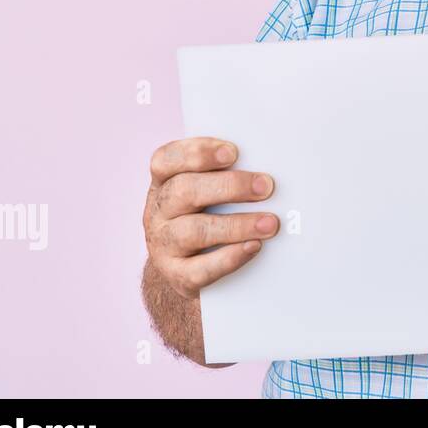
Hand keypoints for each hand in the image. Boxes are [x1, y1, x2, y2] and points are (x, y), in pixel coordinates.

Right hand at [142, 137, 278, 299]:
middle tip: (266, 186)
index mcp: (164, 181)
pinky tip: (253, 247)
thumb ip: (227, 174)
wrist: (186, 265)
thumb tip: (270, 167)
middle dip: (230, 186)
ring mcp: (163, 244)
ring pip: (193, 231)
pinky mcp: (176, 275)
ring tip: (270, 223)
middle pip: (185, 191)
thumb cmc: (206, 214)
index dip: (197, 153)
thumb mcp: (207, 190)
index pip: (166, 159)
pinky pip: (200, 269)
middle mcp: (157, 211)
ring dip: (237, 225)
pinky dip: (230, 257)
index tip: (233, 152)